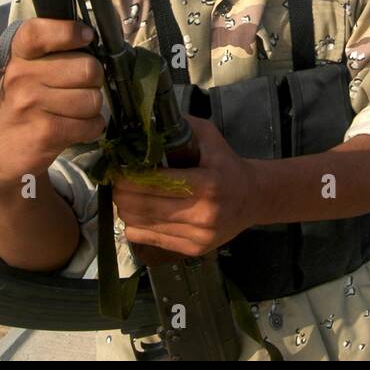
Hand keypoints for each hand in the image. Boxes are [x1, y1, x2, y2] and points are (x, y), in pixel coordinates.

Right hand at [0, 18, 104, 194]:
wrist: (5, 154)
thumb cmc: (26, 105)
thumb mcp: (29, 72)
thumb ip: (54, 53)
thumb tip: (92, 37)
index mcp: (18, 56)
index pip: (39, 31)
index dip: (69, 31)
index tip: (86, 37)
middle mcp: (20, 76)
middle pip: (88, 68)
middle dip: (93, 82)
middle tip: (78, 91)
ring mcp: (30, 104)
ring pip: (93, 99)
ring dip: (92, 109)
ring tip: (72, 113)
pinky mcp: (45, 133)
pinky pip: (91, 124)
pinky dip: (92, 128)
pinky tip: (75, 130)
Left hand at [113, 116, 259, 256]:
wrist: (253, 198)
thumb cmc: (226, 164)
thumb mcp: (209, 137)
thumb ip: (180, 126)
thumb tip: (146, 120)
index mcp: (208, 183)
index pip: (156, 183)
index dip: (129, 177)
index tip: (118, 168)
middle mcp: (203, 212)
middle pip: (144, 205)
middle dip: (122, 193)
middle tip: (116, 182)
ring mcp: (198, 235)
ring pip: (143, 224)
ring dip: (126, 209)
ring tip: (125, 196)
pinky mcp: (193, 249)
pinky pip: (150, 239)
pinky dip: (136, 225)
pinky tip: (138, 213)